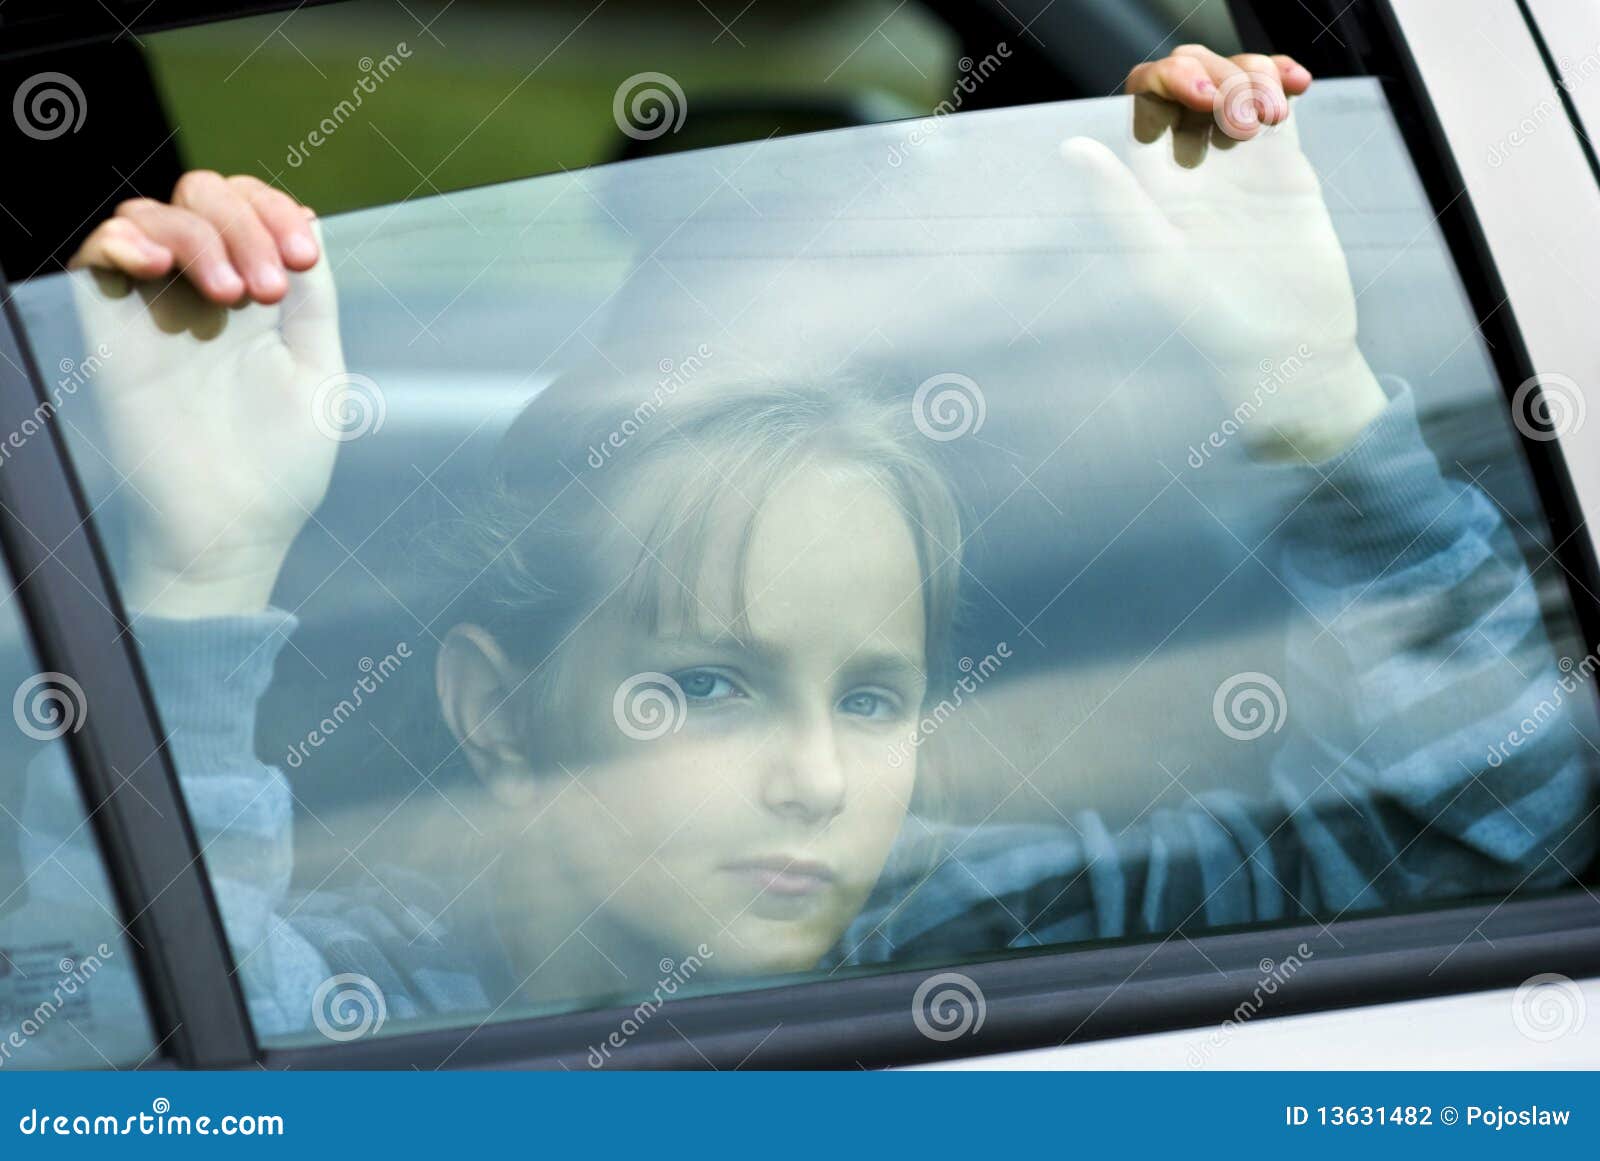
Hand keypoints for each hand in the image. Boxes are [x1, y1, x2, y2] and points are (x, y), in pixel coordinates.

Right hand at [69, 172, 343, 616]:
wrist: (229, 528)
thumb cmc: (280, 466)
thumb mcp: (319, 372)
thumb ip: (314, 299)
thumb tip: (308, 219)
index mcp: (260, 298)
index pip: (253, 209)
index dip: (275, 210)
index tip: (302, 258)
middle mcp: (204, 293)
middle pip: (202, 196)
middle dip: (242, 221)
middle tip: (265, 289)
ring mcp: (156, 308)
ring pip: (152, 213)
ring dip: (197, 234)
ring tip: (230, 295)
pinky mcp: (111, 331)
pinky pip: (95, 253)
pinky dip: (122, 237)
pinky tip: (158, 264)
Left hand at [1065, 50, 1388, 462]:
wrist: (1287, 348)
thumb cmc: (1215, 322)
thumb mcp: (1159, 263)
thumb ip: (1118, 202)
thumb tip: (1071, 147)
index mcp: (1153, 184)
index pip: (1146, 101)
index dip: (1168, 78)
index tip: (1199, 98)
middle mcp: (1192, 168)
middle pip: (1190, 80)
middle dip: (1212, 71)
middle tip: (1234, 112)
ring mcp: (1238, 164)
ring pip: (1234, 83)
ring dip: (1249, 79)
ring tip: (1268, 120)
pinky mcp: (1284, 167)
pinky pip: (1277, 103)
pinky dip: (1280, 81)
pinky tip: (1293, 91)